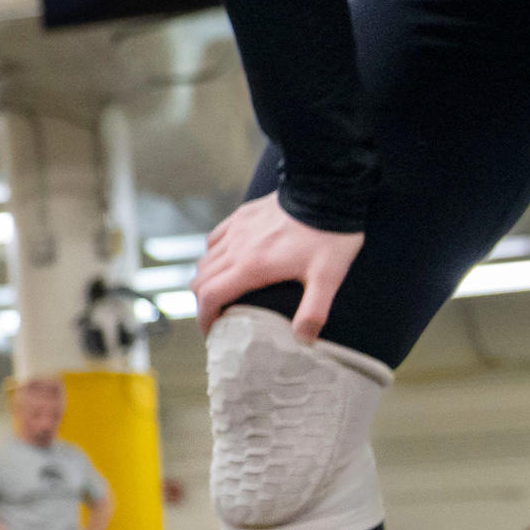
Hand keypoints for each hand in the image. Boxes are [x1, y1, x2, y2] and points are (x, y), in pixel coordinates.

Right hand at [190, 193, 365, 340]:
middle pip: (201, 280)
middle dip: (203, 303)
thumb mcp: (328, 277)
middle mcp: (236, 248)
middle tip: (217, 317)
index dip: (204, 319)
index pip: (210, 296)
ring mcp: (237, 230)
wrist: (327, 190)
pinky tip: (227, 261)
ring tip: (222, 293)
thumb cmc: (328, 235)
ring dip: (207, 280)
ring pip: (205, 260)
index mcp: (251, 266)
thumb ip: (314, 310)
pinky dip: (213, 256)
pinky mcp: (242, 216)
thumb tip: (303, 340)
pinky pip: (215, 239)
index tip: (211, 332)